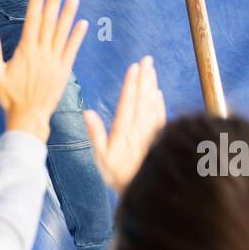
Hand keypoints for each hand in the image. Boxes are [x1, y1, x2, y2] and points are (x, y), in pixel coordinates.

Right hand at [0, 0, 87, 143]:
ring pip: (62, 33)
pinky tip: (82, 24)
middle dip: (55, 2)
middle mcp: (42, 52)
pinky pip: (72, 49)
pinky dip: (77, 36)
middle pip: (50, 22)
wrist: (29, 117)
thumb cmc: (9, 97)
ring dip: (68, 15)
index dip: (37, 1)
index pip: (33, 20)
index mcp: (26, 51)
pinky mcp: (64, 70)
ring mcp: (55, 61)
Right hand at [84, 56, 165, 192]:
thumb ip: (96, 134)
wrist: (147, 190)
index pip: (127, 101)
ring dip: (152, 85)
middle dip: (144, 77)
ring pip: (152, 103)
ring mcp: (151, 132)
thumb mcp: (101, 158)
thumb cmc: (119, 176)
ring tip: (152, 69)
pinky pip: (160, 115)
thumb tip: (87, 113)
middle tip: (147, 59)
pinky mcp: (159, 137)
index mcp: (123, 130)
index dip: (130, 83)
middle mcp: (139, 128)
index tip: (133, 67)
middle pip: (142, 97)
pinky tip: (159, 93)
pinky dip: (160, 102)